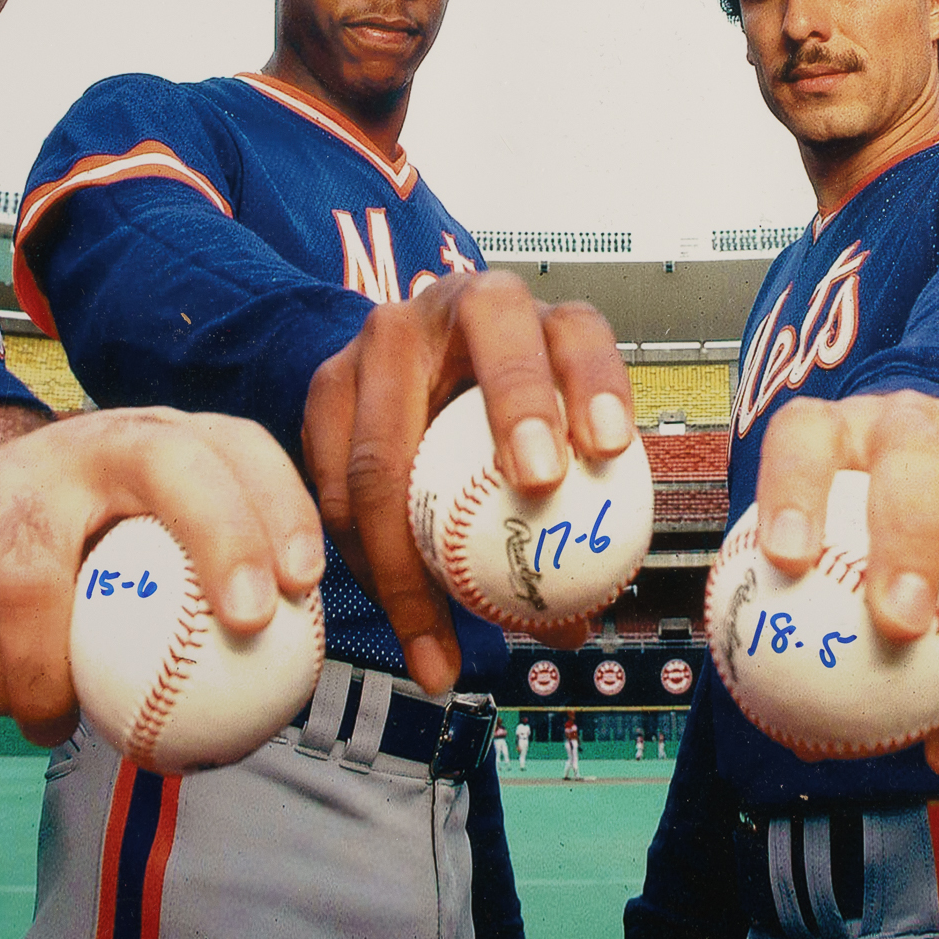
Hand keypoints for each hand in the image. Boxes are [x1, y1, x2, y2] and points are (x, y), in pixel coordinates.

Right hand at [0, 404, 325, 745]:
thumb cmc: (89, 540)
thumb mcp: (151, 542)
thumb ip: (210, 594)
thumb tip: (282, 685)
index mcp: (166, 442)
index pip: (238, 449)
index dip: (280, 503)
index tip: (303, 582)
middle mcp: (99, 441)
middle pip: (167, 460)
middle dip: (222, 530)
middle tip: (247, 622)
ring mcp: (16, 475)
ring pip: (36, 565)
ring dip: (51, 662)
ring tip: (66, 722)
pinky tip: (21, 709)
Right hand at [302, 269, 633, 695]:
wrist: (397, 378)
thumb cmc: (485, 422)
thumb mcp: (533, 443)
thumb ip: (558, 512)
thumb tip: (575, 621)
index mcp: (527, 318)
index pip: (574, 330)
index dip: (596, 380)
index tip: (611, 447)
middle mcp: (453, 306)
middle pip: (492, 334)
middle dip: (520, 405)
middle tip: (541, 486)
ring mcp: (381, 339)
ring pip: (390, 437)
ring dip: (414, 544)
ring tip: (442, 632)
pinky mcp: (327, 386)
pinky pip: (337, 484)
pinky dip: (365, 558)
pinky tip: (395, 615)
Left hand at [752, 390, 938, 777]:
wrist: (934, 446)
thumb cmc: (854, 518)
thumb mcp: (809, 543)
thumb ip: (795, 617)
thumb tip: (796, 735)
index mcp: (830, 426)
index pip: (802, 442)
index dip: (791, 493)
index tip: (784, 559)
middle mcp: (908, 417)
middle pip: (914, 467)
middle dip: (910, 548)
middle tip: (897, 630)